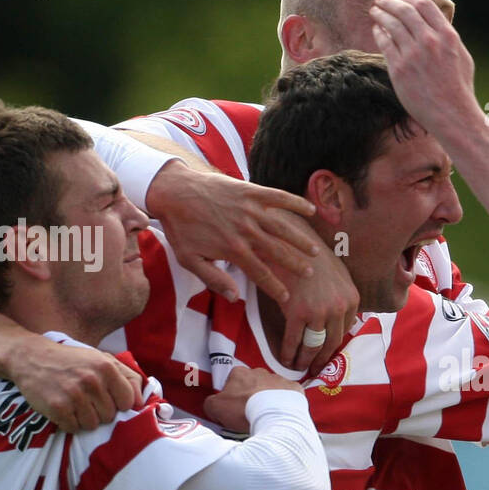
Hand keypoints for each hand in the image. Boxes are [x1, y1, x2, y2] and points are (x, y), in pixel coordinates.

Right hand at [7, 336, 142, 431]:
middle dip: (100, 411)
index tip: (107, 399)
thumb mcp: (101, 359)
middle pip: (110, 416)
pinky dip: (69, 423)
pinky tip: (63, 409)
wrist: (31, 357)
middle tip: (85, 400)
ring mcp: (74, 395)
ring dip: (84, 419)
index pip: (128, 401)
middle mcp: (92, 381)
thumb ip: (127, 376)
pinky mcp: (57, 407)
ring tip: (74, 404)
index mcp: (106, 368)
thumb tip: (142, 401)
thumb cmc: (72, 361)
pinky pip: (74, 428)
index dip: (119, 404)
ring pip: (93, 425)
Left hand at [146, 162, 322, 304]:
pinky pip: (278, 197)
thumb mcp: (189, 259)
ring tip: (314, 251)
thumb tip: (234, 298)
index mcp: (233, 250)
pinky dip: (296, 203)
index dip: (275, 288)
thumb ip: (213, 279)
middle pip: (278, 252)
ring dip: (300, 240)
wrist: (173, 191)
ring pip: (283, 228)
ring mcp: (250, 210)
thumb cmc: (180, 227)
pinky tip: (311, 211)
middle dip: (295, 265)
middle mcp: (246, 231)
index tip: (286, 297)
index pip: (260, 274)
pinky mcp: (250, 192)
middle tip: (309, 274)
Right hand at [204, 365, 302, 432]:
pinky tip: (280, 414)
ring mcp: (278, 379)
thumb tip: (212, 405)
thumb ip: (210, 403)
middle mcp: (260, 372)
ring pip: (270, 390)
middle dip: (250, 397)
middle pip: (252, 384)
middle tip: (249, 414)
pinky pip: (288, 395)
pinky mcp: (294, 389)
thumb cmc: (245, 410)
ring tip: (265, 417)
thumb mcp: (215, 408)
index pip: (232, 382)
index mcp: (239, 373)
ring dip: (267, 400)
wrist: (274, 417)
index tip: (233, 409)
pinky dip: (285, 404)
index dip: (231, 397)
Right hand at [276, 231, 358, 372]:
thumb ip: (342, 296)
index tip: (326, 353)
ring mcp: (319, 312)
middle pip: (330, 343)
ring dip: (304, 360)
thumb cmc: (312, 257)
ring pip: (313, 346)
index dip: (333, 345)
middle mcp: (339, 309)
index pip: (345, 331)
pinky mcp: (298, 313)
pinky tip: (284, 358)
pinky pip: (293, 340)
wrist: (291, 242)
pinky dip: (288, 352)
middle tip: (313, 368)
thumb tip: (341, 317)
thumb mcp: (339, 275)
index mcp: (352, 300)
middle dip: (321, 359)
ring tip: (298, 366)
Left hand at [368, 0, 484, 140]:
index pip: (424, 5)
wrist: (452, 115)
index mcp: (447, 36)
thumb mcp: (462, 56)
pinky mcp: (399, 69)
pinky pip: (385, 44)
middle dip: (390, 2)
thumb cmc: (459, 88)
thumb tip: (436, 23)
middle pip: (405, 9)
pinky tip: (376, 30)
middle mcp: (430, 41)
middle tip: (380, 0)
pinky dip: (379, 33)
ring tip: (374, 11)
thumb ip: (448, 38)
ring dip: (380, 14)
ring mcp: (413, 55)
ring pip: (391, 24)